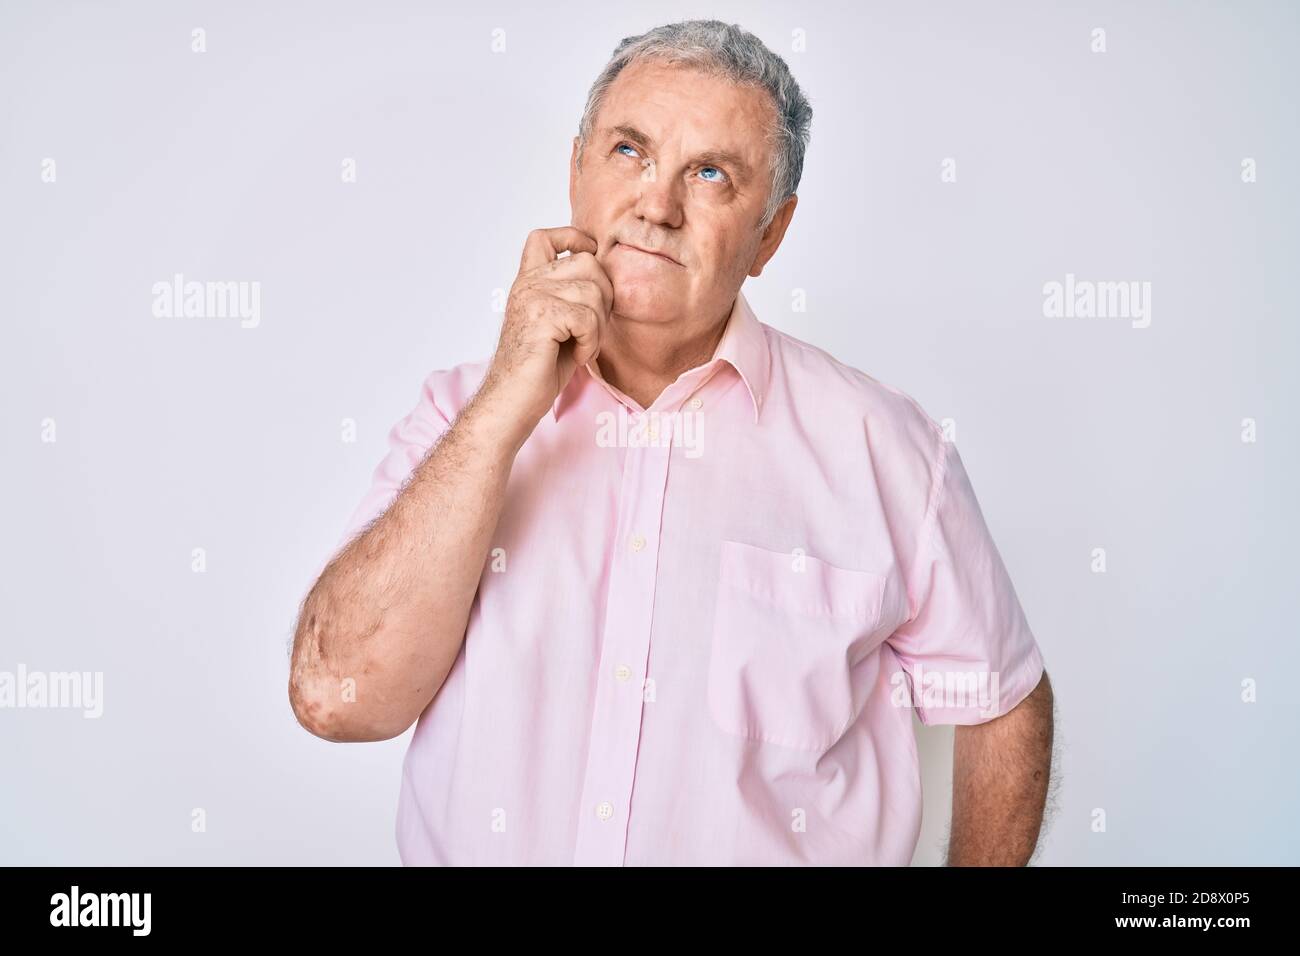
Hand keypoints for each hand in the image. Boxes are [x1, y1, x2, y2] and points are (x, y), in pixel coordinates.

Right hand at [479, 227, 613, 432]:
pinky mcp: (541, 316)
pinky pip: (588, 318)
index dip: (573, 237)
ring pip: (594, 291)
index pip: (544, 237)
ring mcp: (532, 297)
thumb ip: (572, 296)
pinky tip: (576, 356)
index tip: (589, 254)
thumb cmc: (538, 371)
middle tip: (591, 328)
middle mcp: (527, 284)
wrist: (512, 402)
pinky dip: (591, 343)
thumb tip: (605, 277)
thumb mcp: (557, 324)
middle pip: (587, 262)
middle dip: (603, 296)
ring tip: (580, 346)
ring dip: (597, 326)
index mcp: (528, 282)